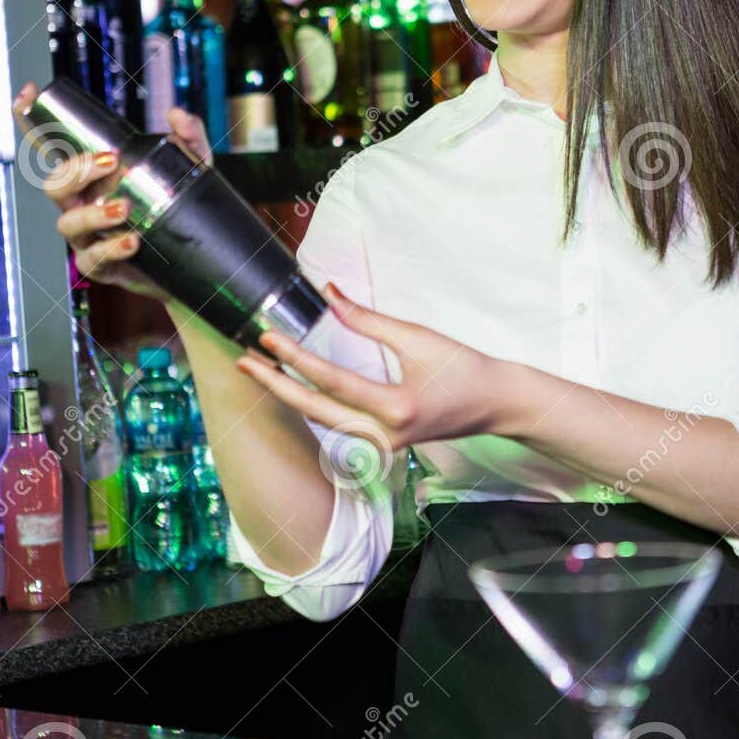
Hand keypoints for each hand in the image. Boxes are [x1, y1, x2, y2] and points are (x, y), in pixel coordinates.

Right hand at [13, 83, 211, 298]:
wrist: (193, 265)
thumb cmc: (179, 213)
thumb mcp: (192, 173)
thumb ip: (188, 140)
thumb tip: (177, 114)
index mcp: (93, 178)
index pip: (56, 148)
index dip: (32, 120)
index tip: (29, 93)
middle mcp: (83, 205)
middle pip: (56, 184)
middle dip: (76, 170)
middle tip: (112, 161)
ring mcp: (88, 237)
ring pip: (68, 223)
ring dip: (94, 214)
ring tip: (125, 209)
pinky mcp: (102, 267)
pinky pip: (93, 260)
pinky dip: (112, 249)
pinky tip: (132, 241)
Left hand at [235, 282, 509, 454]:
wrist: (496, 404)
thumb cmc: (464, 368)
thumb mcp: (418, 338)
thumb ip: (368, 320)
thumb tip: (329, 294)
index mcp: (395, 408)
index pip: (330, 382)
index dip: (295, 358)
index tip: (266, 337)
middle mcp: (383, 434)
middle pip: (313, 411)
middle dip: (274, 385)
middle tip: (242, 362)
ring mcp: (381, 444)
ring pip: (321, 422)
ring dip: (289, 395)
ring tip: (260, 370)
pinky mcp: (382, 443)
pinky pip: (336, 425)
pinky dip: (311, 404)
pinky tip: (292, 387)